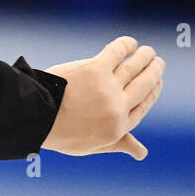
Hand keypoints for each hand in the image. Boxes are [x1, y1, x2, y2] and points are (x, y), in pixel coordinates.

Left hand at [41, 35, 164, 159]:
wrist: (36, 117)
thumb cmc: (60, 133)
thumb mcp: (91, 146)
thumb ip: (117, 144)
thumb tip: (142, 153)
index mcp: (118, 127)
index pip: (144, 105)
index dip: (153, 92)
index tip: (157, 82)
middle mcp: (118, 107)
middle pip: (144, 85)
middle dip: (154, 72)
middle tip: (158, 62)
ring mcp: (108, 87)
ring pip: (134, 67)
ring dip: (144, 57)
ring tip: (149, 51)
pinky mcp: (95, 69)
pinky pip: (116, 52)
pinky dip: (125, 45)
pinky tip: (131, 42)